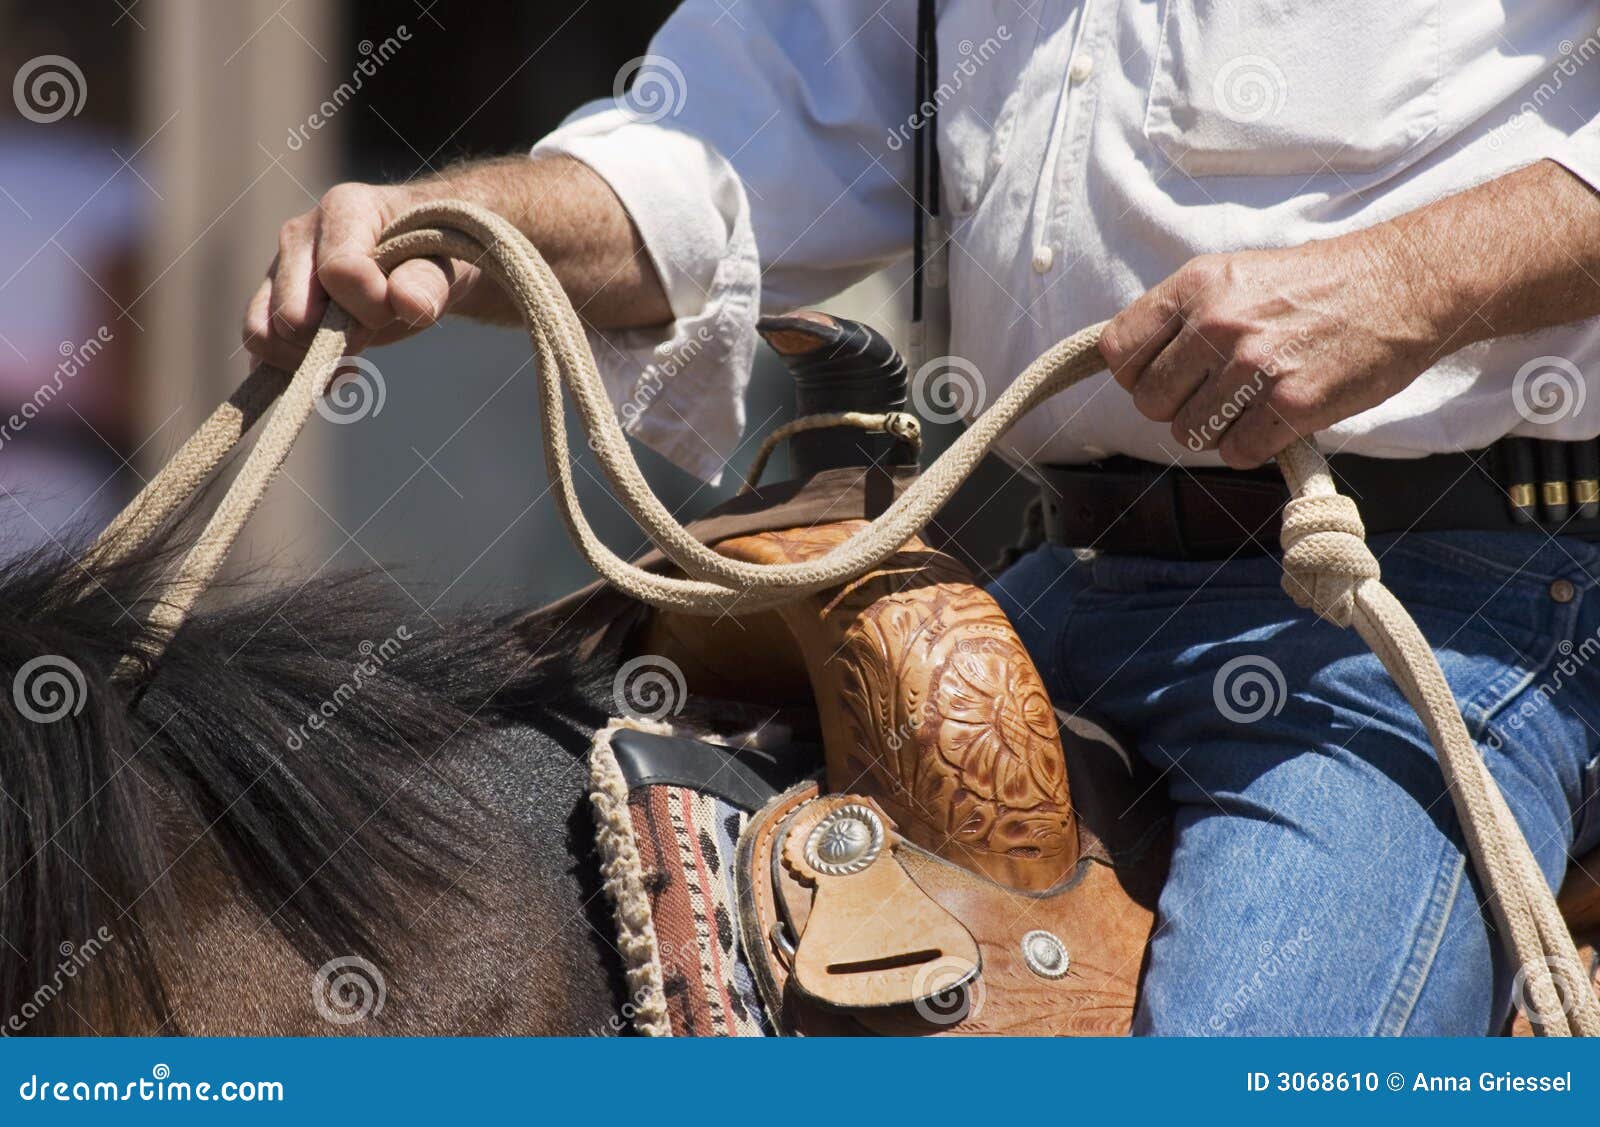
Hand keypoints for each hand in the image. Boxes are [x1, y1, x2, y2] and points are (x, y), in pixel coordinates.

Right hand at [242, 181, 483, 368]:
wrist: (424, 260)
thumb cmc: (435, 257)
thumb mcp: (445, 266)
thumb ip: (429, 283)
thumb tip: (409, 303)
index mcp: (343, 210)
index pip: (339, 272)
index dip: (371, 306)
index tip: (397, 309)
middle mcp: (299, 235)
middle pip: (291, 311)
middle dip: (337, 336)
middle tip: (372, 329)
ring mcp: (279, 270)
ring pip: (263, 332)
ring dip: (311, 358)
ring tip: (354, 353)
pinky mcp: (272, 304)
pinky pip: (261, 349)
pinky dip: (295, 372)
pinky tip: (337, 371)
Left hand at [1098, 227, 1442, 467]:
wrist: (1402, 285)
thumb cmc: (1316, 285)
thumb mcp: (1236, 276)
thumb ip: (1183, 315)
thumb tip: (1133, 363)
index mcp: (1196, 286)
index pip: (1119, 351)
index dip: (1135, 375)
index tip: (1163, 377)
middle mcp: (1217, 325)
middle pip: (1150, 402)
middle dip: (1177, 407)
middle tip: (1217, 395)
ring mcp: (1253, 367)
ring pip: (1189, 434)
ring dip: (1216, 430)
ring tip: (1251, 404)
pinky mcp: (1291, 405)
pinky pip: (1235, 453)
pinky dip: (1251, 447)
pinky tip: (1275, 421)